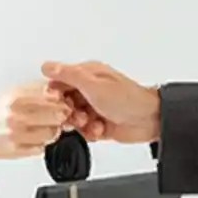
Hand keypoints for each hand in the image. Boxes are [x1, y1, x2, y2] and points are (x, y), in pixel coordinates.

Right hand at [0, 82, 70, 170]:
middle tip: (60, 114)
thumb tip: (57, 88)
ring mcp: (17, 135)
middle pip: (56, 116)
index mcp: (17, 98)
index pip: (52, 97)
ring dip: (53, 130)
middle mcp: (17, 117)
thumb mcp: (13, 92)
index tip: (63, 100)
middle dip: (62, 115)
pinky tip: (36, 137)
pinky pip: (41, 148)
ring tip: (47, 126)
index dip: (62, 100)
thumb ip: (36, 89)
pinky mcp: (16, 151)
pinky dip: (42, 143)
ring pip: (51, 134)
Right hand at [40, 61, 160, 143]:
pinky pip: (84, 130)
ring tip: (91, 122)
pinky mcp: (99, 122)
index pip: (59, 82)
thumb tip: (47, 66)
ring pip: (73, 118)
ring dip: (80, 123)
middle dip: (68, 112)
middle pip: (64, 102)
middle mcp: (90, 89)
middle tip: (78, 114)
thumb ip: (68, 75)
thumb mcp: (93, 85)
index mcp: (88, 75)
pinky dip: (90, 132)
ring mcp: (95, 106)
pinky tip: (99, 129)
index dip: (56, 95)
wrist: (150, 120)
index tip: (61, 103)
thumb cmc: (128, 99)